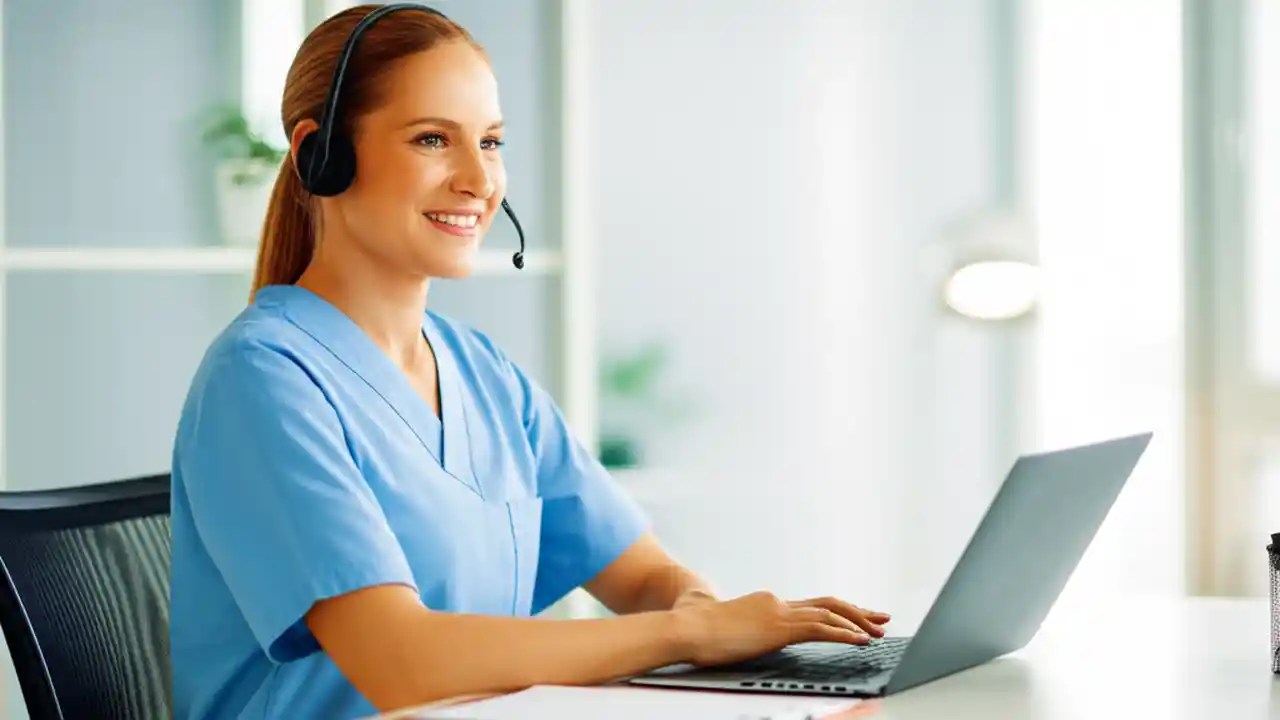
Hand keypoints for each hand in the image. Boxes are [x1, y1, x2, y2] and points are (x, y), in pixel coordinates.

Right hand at [673, 591, 890, 667]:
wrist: (687, 627)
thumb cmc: (696, 629)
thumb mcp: (722, 622)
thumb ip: (736, 623)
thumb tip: (730, 626)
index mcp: (767, 603)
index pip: (810, 604)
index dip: (837, 611)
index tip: (855, 617)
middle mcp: (777, 602)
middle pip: (827, 603)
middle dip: (857, 611)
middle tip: (880, 618)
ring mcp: (779, 613)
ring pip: (830, 612)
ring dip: (858, 622)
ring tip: (878, 632)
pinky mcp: (779, 627)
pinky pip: (821, 628)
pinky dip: (845, 633)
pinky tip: (860, 640)